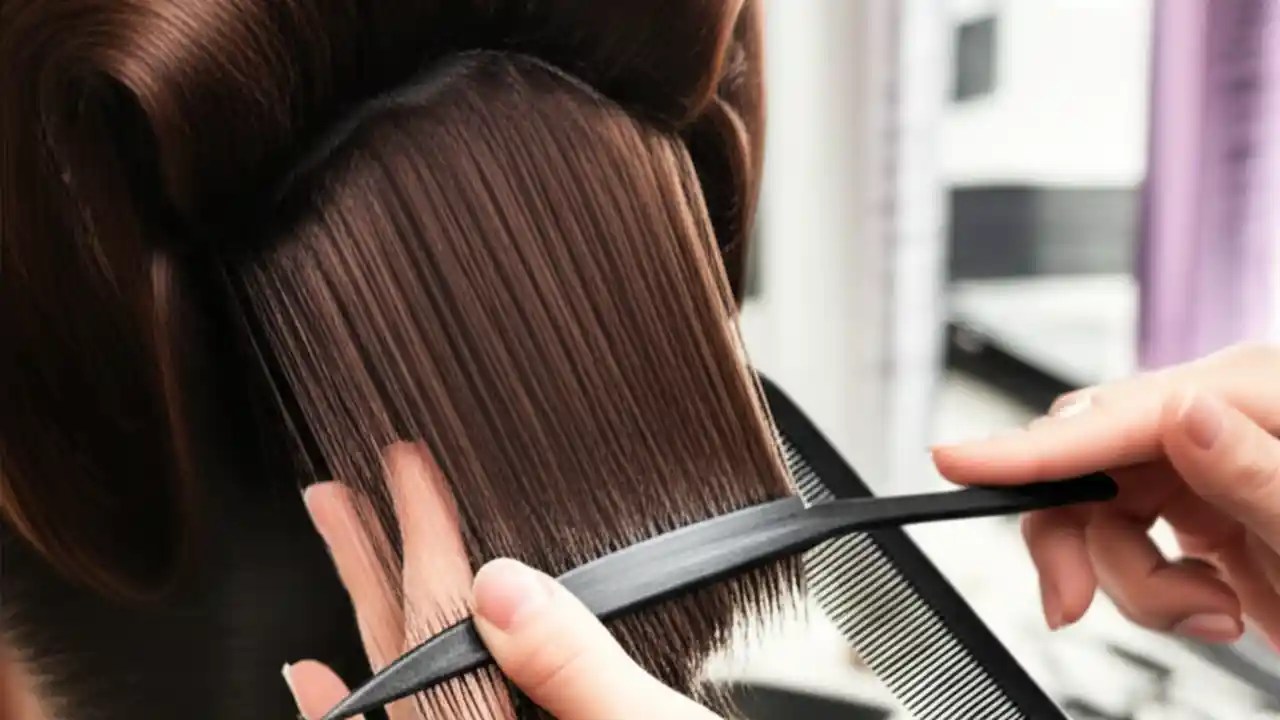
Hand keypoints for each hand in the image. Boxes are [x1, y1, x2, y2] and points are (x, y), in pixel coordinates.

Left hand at [284, 443, 719, 718]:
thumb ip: (576, 677)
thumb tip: (504, 593)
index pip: (437, 651)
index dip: (420, 548)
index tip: (407, 475)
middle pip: (399, 675)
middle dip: (370, 576)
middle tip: (336, 499)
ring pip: (410, 699)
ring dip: (373, 621)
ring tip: (347, 553)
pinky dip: (375, 707)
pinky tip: (334, 678)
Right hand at [932, 344, 1279, 646]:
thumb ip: (1258, 468)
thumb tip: (1186, 415)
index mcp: (1252, 394)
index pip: (1119, 414)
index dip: (1029, 445)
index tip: (955, 460)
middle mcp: (1218, 421)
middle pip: (1088, 463)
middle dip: (1079, 539)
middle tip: (1074, 602)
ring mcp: (1206, 467)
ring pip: (1098, 512)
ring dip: (1132, 583)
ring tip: (1205, 616)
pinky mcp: (1201, 511)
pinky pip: (1127, 543)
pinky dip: (1149, 592)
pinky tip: (1208, 606)